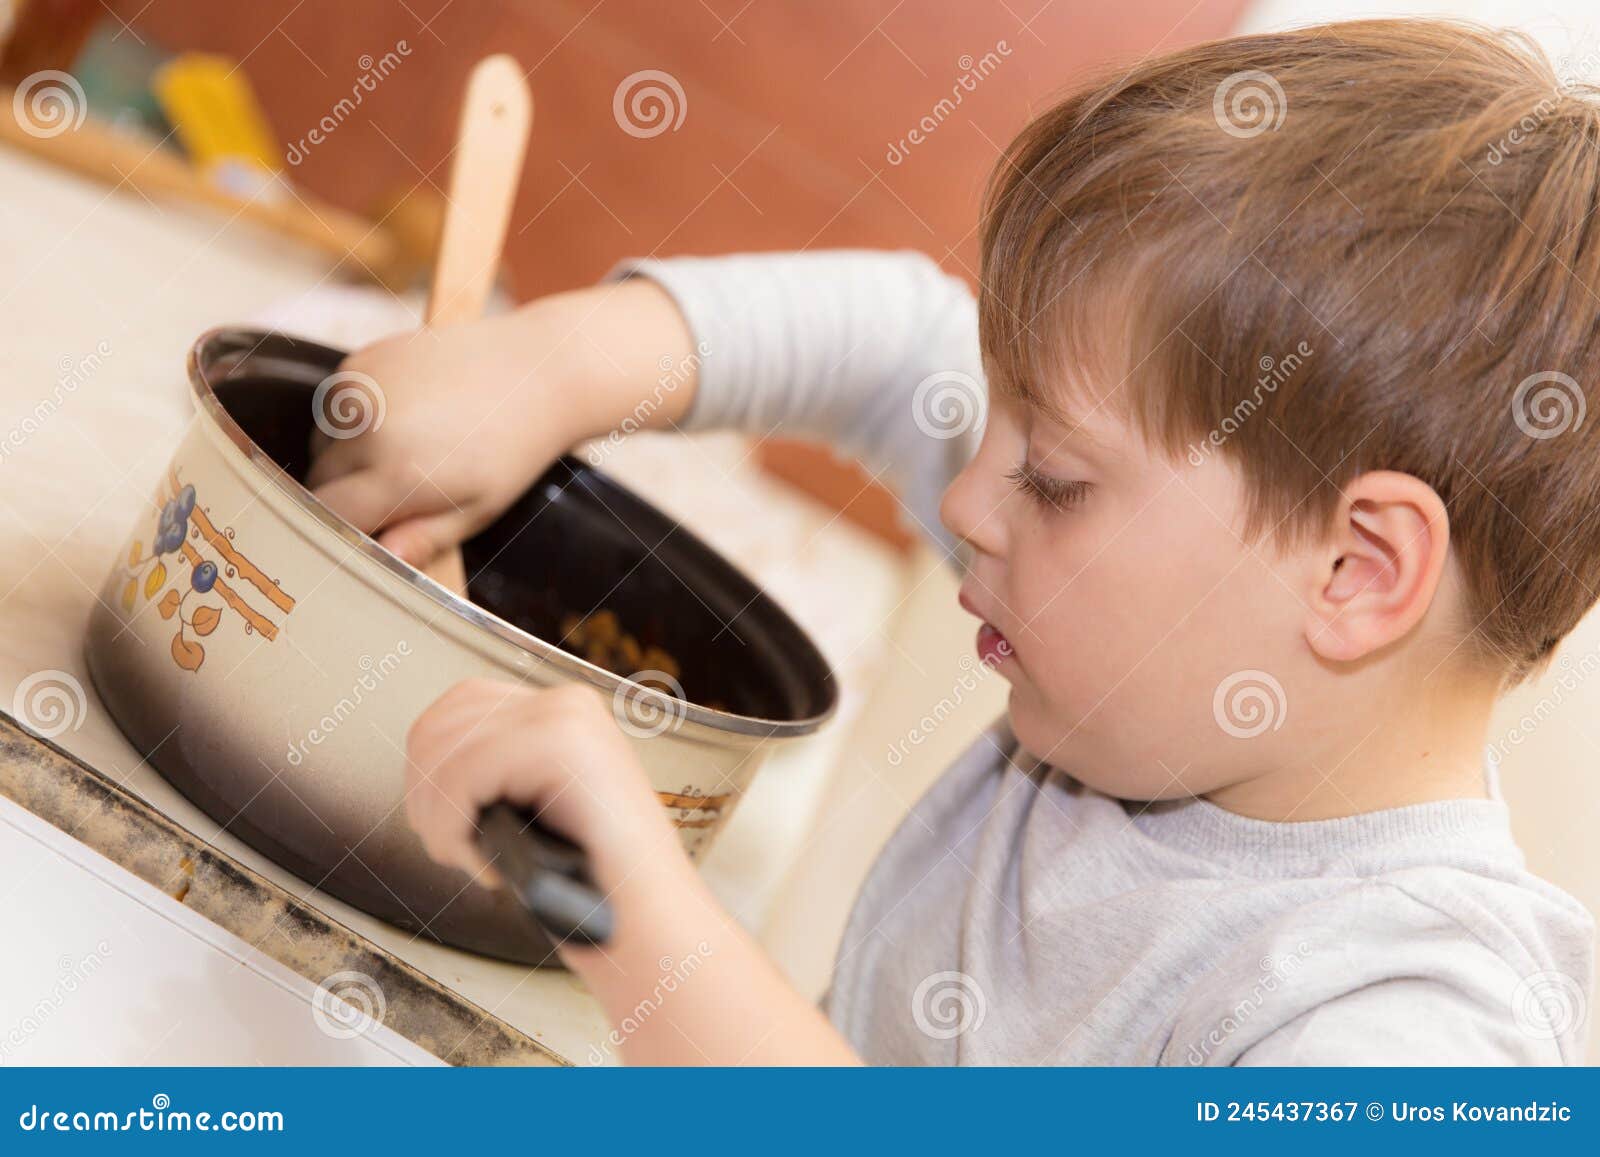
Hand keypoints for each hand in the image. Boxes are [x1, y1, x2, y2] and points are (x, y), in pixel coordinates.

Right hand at [306, 312, 574, 569]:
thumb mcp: (478, 508)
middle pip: (320, 478)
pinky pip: (334, 403)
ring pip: (322, 440)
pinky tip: (402, 415)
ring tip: (405, 449)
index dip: (345, 528)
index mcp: (397, 471)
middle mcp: (368, 425)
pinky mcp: (363, 356)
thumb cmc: (513, 448)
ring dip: (345, 454)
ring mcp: (361, 384)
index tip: (365, 531)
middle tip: (399, 489)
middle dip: (346, 492)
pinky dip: (354, 416)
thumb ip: (425, 538)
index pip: (331, 515)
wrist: (537, 371)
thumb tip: (384, 562)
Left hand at [403, 678, 691, 902]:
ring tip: (475, 860)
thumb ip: (494, 774)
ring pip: (443, 750)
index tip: (447, 828)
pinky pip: (461, 776)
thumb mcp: (534, 810)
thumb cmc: (589, 887)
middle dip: (426, 798)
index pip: (455, 707)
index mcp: (561, 711)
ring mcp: (567, 718)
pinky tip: (486, 865)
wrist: (650, 928)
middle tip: (458, 850)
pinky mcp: (562, 745)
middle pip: (438, 725)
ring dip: (439, 820)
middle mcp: (566, 702)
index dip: (429, 771)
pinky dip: (452, 830)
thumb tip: (424, 767)